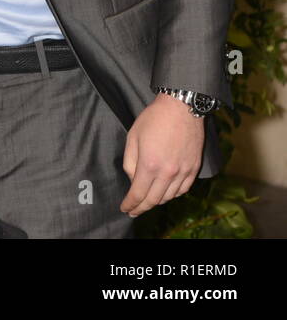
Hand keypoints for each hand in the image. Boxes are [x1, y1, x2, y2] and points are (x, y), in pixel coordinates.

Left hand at [120, 92, 203, 216]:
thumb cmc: (154, 119)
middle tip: (133, 211)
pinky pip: (183, 190)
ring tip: (148, 202)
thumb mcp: (132, 137)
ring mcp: (183, 172)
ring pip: (169, 197)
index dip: (130, 204)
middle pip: (154, 200)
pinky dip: (173, 195)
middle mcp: (168, 172)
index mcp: (149, 165)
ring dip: (157, 202)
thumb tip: (133, 179)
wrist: (181, 108)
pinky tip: (166, 193)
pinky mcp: (194, 169)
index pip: (138, 194)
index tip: (125, 209)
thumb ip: (130, 162)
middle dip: (141, 208)